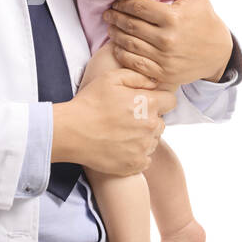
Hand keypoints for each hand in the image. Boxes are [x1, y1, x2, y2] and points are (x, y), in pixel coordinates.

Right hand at [55, 67, 176, 175]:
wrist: (71, 132)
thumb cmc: (89, 102)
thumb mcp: (111, 78)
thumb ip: (137, 76)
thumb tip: (154, 82)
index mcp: (149, 104)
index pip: (171, 100)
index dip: (159, 99)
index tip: (144, 102)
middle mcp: (151, 126)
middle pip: (161, 122)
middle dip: (149, 119)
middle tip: (126, 118)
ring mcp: (144, 147)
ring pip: (153, 140)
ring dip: (142, 136)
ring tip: (120, 132)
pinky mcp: (136, 164)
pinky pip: (145, 158)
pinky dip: (135, 153)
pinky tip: (119, 146)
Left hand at [103, 0, 232, 85]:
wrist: (218, 52)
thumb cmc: (203, 18)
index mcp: (173, 17)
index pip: (138, 8)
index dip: (123, 5)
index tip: (116, 3)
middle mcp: (167, 39)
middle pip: (131, 26)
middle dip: (115, 18)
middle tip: (108, 14)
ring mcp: (164, 58)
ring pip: (130, 44)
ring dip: (115, 35)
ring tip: (111, 27)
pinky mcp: (163, 74)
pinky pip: (135, 63)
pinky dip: (122, 54)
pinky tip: (118, 46)